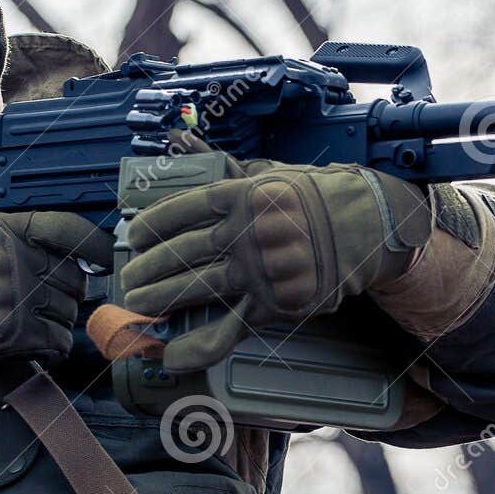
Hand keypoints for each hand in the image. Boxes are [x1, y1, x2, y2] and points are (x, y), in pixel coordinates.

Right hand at [0, 211, 111, 372]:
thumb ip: (31, 241)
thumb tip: (89, 258)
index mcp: (4, 231)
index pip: (65, 228)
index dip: (94, 243)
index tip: (109, 256)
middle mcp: (9, 259)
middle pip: (75, 278)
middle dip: (67, 294)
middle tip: (41, 302)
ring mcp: (10, 296)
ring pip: (70, 312)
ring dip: (58, 322)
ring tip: (28, 321)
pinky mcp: (11, 332)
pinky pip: (59, 340)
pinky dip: (53, 347)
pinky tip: (33, 343)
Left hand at [119, 155, 431, 371]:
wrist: (365, 226)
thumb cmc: (315, 197)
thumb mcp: (271, 174)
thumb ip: (228, 169)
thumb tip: (181, 138)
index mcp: (240, 197)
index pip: (180, 211)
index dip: (152, 225)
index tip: (134, 235)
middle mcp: (245, 235)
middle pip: (180, 255)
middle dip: (147, 270)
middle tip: (129, 280)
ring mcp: (258, 272)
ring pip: (195, 291)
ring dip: (159, 301)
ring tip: (137, 306)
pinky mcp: (273, 305)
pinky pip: (225, 332)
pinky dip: (194, 348)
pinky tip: (169, 355)